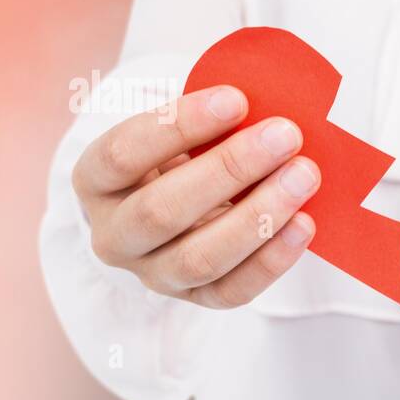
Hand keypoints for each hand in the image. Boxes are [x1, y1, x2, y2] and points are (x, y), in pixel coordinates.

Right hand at [72, 85, 319, 307]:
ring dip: (258, 216)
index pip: (124, 153)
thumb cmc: (181, 155)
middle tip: (285, 135)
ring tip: (304, 176)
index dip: (178, 125)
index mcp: (95, 181)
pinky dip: (272, 259)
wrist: (180, 207)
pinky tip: (304, 223)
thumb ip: (209, 118)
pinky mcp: (194, 300)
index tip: (236, 99)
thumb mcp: (179, 130)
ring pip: (198, 258)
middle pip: (162, 211)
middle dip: (230, 169)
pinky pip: (232, 291)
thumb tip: (267, 101)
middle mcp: (113, 235)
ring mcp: (151, 274)